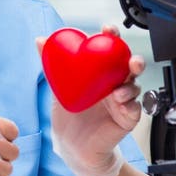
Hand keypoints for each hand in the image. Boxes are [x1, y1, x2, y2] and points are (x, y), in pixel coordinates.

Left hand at [37, 26, 144, 175]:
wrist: (72, 146)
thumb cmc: (69, 114)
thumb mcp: (59, 86)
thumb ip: (52, 63)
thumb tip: (40, 40)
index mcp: (101, 73)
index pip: (111, 51)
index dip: (113, 37)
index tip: (108, 29)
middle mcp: (115, 84)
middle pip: (129, 66)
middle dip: (132, 58)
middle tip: (127, 58)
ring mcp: (122, 101)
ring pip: (135, 86)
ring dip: (130, 84)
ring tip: (118, 89)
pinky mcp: (126, 119)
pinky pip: (134, 109)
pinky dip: (130, 104)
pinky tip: (121, 102)